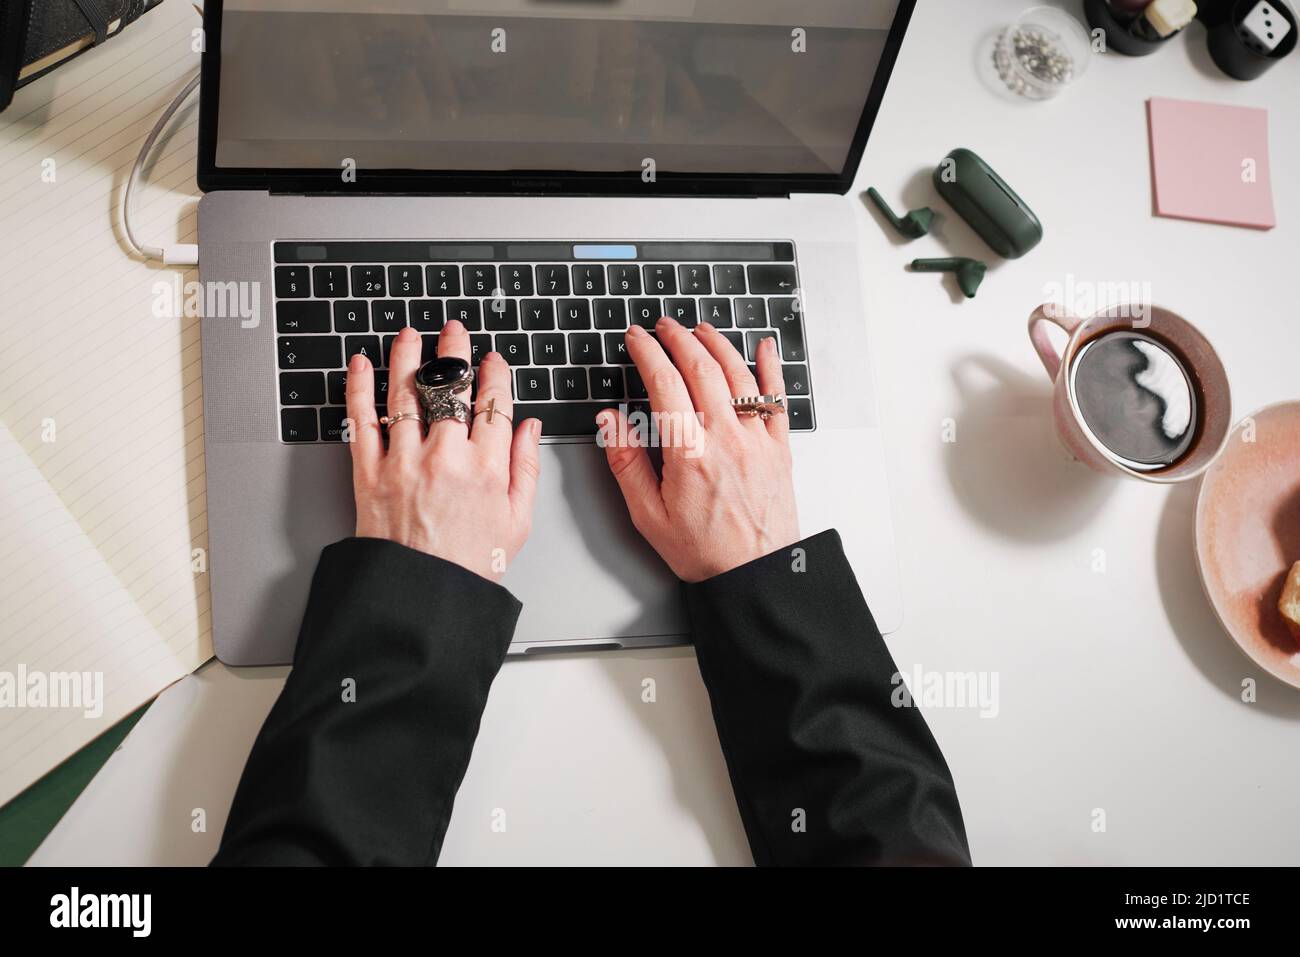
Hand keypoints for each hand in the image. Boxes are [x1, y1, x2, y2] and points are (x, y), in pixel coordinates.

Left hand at [344, 321, 540, 582]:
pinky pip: (362, 420)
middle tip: (454, 332)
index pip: (493, 403)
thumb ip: (527, 469)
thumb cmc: (469, 565)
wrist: (420, 596)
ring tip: (411, 336)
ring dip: (408, 357)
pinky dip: (358, 388)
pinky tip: (360, 365)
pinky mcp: (369, 472)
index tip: (493, 361)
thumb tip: (531, 428)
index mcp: (486, 468)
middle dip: (454, 352)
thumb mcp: (517, 521)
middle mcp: (446, 457)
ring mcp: (405, 462)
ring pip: (406, 394)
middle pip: (451, 389)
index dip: (495, 374)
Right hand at [597, 318, 799, 582]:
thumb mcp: (647, 514)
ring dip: (717, 343)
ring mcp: (756, 438)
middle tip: (663, 326)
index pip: (664, 382)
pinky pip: (776, 397)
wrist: (755, 574)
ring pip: (737, 374)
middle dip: (679, 338)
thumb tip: (610, 421)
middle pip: (701, 367)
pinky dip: (770, 367)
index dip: (647, 353)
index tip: (636, 338)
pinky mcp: (779, 447)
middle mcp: (725, 436)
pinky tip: (765, 346)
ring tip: (700, 329)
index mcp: (688, 451)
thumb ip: (626, 463)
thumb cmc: (703, 550)